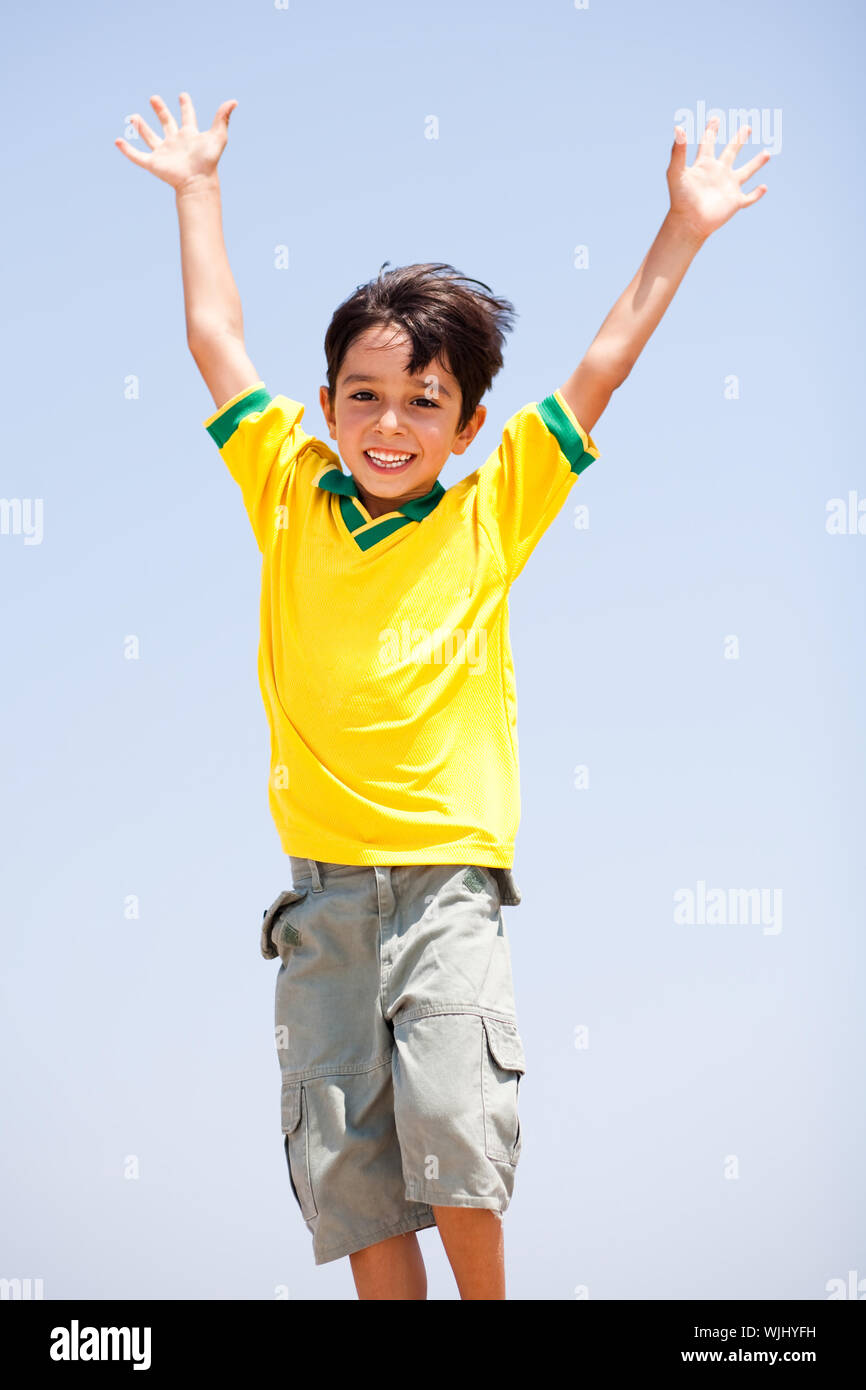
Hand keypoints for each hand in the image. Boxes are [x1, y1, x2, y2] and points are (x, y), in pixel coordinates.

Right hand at [115, 92, 237, 189]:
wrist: (198, 181)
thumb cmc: (209, 161)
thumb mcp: (217, 136)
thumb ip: (223, 118)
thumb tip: (234, 101)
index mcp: (189, 135)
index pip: (187, 117)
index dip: (185, 106)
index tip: (183, 96)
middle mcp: (175, 142)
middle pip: (166, 123)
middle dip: (160, 110)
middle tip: (154, 98)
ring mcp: (164, 153)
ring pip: (150, 138)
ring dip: (141, 127)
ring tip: (133, 116)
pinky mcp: (154, 164)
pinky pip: (137, 156)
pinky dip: (127, 149)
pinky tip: (118, 141)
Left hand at [666, 117, 770, 242]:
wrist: (688, 223)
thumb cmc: (680, 199)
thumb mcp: (677, 172)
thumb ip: (679, 151)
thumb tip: (679, 128)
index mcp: (704, 165)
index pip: (708, 143)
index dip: (711, 130)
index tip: (715, 118)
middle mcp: (718, 173)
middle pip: (731, 152)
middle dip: (739, 140)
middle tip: (747, 128)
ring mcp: (728, 187)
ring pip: (746, 172)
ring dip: (756, 163)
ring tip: (767, 154)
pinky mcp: (735, 202)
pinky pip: (749, 197)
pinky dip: (756, 194)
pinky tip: (763, 188)